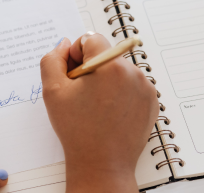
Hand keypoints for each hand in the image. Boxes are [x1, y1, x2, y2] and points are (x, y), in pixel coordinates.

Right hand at [40, 32, 158, 191]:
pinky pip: (131, 86)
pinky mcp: (151, 101)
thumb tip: (64, 45)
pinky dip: (119, 93)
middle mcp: (133, 72)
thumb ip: (52, 60)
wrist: (102, 164)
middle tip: (80, 96)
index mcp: (110, 65)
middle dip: (90, 69)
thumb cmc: (77, 130)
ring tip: (95, 107)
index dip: (75, 55)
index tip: (72, 76)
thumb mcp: (52, 91)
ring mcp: (146, 87)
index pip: (90, 39)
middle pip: (105, 55)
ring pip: (118, 70)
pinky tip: (108, 113)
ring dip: (105, 81)